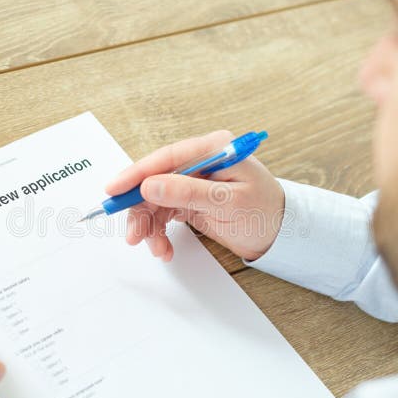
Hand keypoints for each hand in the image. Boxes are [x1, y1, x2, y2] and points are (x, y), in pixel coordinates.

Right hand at [106, 130, 284, 261]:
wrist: (282, 234)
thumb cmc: (266, 212)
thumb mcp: (228, 202)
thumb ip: (187, 192)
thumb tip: (150, 185)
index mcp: (214, 149)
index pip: (166, 158)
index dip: (137, 174)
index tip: (115, 189)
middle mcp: (201, 161)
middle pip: (155, 180)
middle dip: (141, 209)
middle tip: (134, 234)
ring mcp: (194, 180)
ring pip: (155, 199)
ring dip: (150, 225)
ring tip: (156, 248)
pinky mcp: (190, 198)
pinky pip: (163, 212)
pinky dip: (159, 231)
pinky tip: (164, 247)